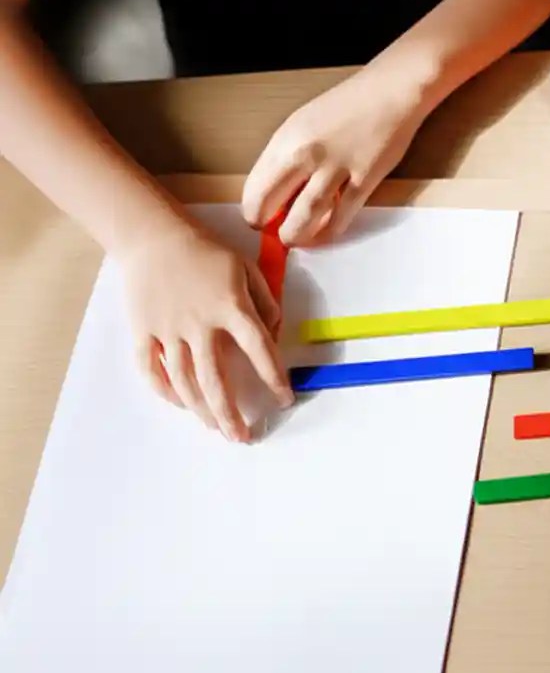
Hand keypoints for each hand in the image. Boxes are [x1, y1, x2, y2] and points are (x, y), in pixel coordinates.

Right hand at [120, 224, 292, 441]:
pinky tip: (180, 404)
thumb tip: (274, 337)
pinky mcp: (143, 331)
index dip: (274, 377)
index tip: (284, 398)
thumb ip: (265, 304)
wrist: (153, 235)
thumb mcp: (247, 269)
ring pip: (185, 381)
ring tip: (215, 428)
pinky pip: (151, 370)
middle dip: (231, 414)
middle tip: (242, 437)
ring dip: (201, 410)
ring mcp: (169, 329)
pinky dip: (165, 391)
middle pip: (217, 380)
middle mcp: (200, 324)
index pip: (260, 350)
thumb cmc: (205, 251)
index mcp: (231, 307)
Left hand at [241, 60, 430, 246]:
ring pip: (307, 214)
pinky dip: (332, 229)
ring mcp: (337, 167)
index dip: (253, 208)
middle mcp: (307, 153)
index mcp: (287, 138)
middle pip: (275, 202)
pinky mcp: (365, 179)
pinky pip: (343, 214)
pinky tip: (327, 233)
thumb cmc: (348, 104)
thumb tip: (280, 190)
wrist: (390, 92)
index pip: (257, 185)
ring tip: (296, 240)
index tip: (256, 217)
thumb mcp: (305, 123)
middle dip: (271, 226)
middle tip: (275, 234)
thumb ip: (291, 155)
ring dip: (298, 234)